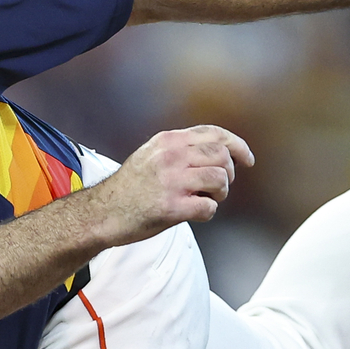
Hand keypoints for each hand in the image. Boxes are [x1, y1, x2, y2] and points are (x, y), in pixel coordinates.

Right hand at [82, 125, 254, 246]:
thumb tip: (218, 151)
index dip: (238, 145)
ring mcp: (171, 181)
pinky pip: (208, 208)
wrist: (102, 213)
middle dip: (229, 173)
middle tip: (217, 187)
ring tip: (205, 200)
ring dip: (219, 194)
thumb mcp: (151, 155)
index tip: (248, 159)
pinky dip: (207, 213)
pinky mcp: (171, 207)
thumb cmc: (129, 188)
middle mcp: (170, 156)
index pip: (214, 134)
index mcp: (167, 141)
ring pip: (220, 180)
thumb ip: (179, 149)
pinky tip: (194, 213)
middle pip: (222, 156)